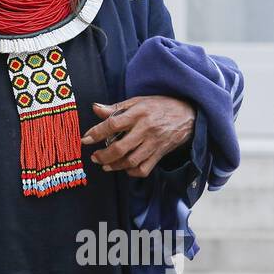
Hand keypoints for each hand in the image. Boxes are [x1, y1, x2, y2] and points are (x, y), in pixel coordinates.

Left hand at [80, 96, 194, 177]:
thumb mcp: (138, 101)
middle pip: (121, 147)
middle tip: (94, 157)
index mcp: (139, 113)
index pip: (113, 124)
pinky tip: (124, 168)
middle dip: (104, 155)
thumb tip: (95, 108)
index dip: (97, 132)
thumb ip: (116, 107)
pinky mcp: (160, 154)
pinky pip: (144, 169)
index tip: (86, 139)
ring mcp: (154, 144)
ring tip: (105, 165)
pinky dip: (132, 172)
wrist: (188, 115)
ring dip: (115, 165)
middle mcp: (146, 129)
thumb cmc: (160, 106)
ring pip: (131, 161)